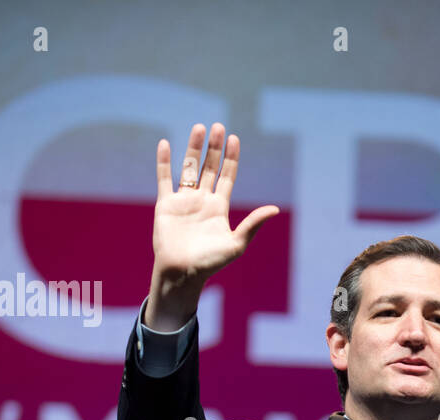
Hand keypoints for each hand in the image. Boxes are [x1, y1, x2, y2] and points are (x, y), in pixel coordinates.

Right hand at [146, 122, 279, 327]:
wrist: (182, 272)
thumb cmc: (210, 262)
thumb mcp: (237, 243)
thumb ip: (253, 224)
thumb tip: (275, 209)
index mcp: (219, 208)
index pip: (226, 176)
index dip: (230, 158)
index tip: (234, 139)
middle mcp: (202, 200)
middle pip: (209, 168)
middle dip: (214, 148)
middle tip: (219, 126)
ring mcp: (183, 201)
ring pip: (188, 168)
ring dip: (193, 148)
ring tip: (199, 128)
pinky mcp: (165, 204)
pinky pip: (164, 178)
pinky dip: (164, 161)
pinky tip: (166, 144)